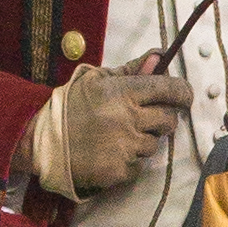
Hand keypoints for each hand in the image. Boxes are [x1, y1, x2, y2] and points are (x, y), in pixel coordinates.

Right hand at [49, 56, 193, 194]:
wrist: (44, 142)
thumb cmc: (71, 107)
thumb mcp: (97, 80)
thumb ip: (132, 70)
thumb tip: (160, 55)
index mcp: (124, 93)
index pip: (170, 89)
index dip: (183, 92)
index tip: (184, 96)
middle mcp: (129, 120)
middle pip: (169, 120)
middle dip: (163, 118)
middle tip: (146, 117)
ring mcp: (126, 148)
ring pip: (154, 144)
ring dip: (143, 140)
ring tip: (119, 136)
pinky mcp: (120, 171)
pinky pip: (139, 165)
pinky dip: (129, 160)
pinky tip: (110, 152)